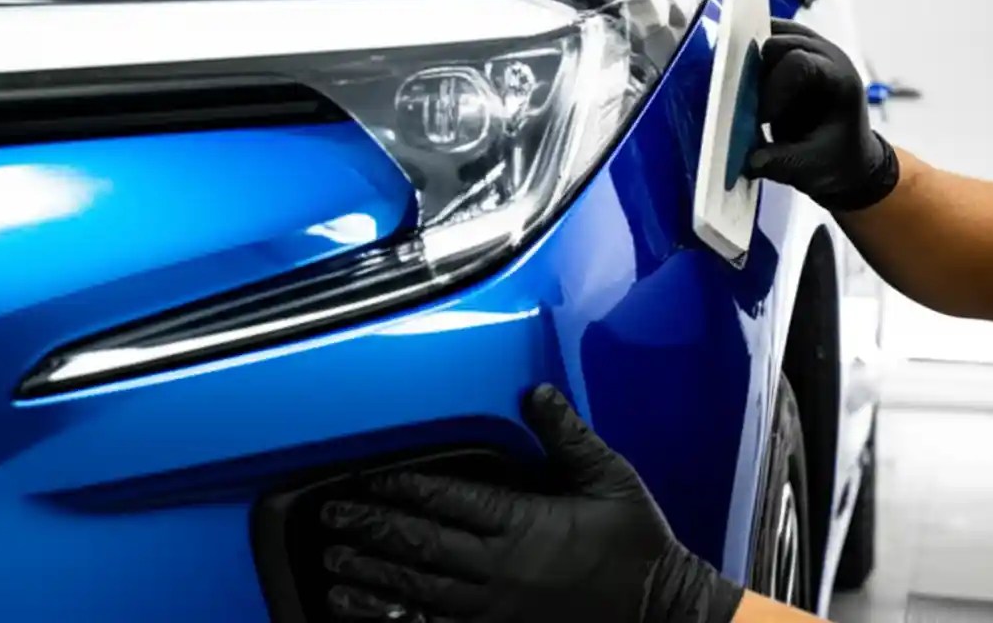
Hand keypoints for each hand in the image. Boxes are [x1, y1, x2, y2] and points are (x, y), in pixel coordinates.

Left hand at [318, 384, 742, 622]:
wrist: (662, 614)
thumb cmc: (638, 545)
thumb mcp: (611, 479)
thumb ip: (567, 435)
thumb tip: (536, 392)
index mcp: (524, 523)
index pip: (448, 500)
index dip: (401, 488)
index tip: (367, 480)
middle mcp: (501, 569)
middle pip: (420, 545)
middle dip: (371, 529)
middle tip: (330, 518)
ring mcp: (496, 610)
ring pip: (419, 592)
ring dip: (372, 577)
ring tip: (333, 565)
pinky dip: (397, 620)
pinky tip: (367, 614)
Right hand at [747, 18, 898, 210]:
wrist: (849, 156)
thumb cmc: (836, 160)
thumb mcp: (811, 168)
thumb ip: (781, 161)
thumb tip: (748, 160)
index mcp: (839, 80)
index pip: (799, 63)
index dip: (772, 88)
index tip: (759, 118)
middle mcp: (828, 55)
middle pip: (780, 43)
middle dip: (757, 73)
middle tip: (745, 105)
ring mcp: (813, 48)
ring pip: (772, 33)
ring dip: (752, 60)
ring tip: (742, 92)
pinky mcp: (796, 50)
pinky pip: (768, 38)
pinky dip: (752, 56)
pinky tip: (743, 81)